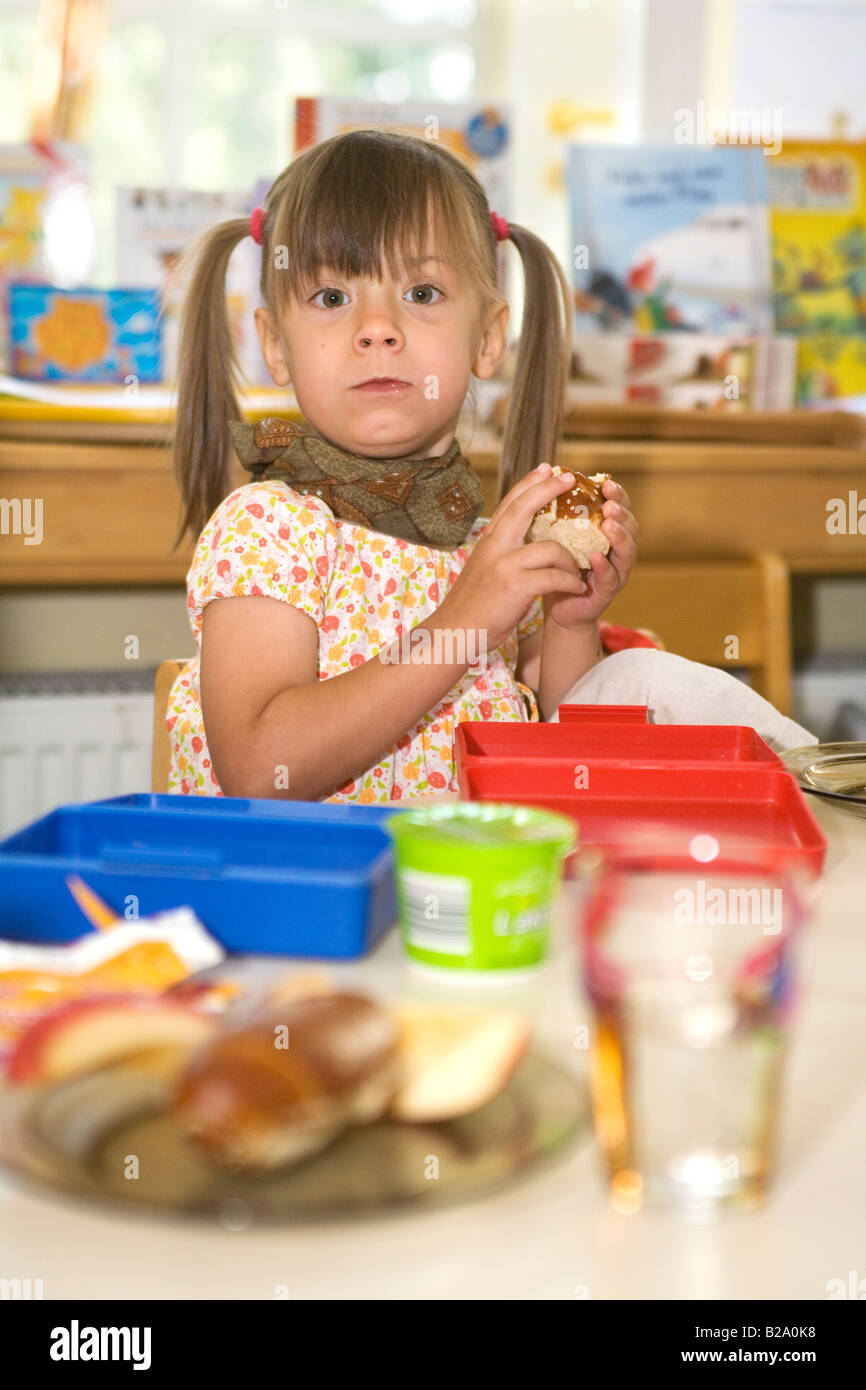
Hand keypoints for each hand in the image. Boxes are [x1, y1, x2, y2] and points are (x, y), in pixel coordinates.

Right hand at [438, 463, 586, 651]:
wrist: (455, 633)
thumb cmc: (472, 606)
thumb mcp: (483, 568)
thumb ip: (500, 552)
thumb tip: (521, 541)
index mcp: (488, 541)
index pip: (510, 503)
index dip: (529, 483)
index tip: (546, 468)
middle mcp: (495, 546)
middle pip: (525, 507)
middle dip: (550, 489)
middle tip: (570, 478)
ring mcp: (505, 565)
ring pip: (551, 548)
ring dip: (571, 560)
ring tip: (579, 572)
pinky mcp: (516, 586)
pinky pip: (554, 577)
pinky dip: (570, 582)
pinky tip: (576, 588)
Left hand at [542, 478, 637, 630]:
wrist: (557, 608)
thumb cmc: (558, 567)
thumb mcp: (557, 536)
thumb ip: (559, 511)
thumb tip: (545, 473)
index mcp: (607, 532)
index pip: (619, 508)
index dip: (617, 495)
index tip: (606, 482)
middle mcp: (617, 550)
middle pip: (631, 527)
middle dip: (622, 512)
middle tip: (609, 503)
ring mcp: (616, 572)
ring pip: (627, 552)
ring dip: (620, 536)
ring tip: (608, 524)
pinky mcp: (606, 593)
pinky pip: (610, 578)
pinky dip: (605, 567)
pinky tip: (596, 556)